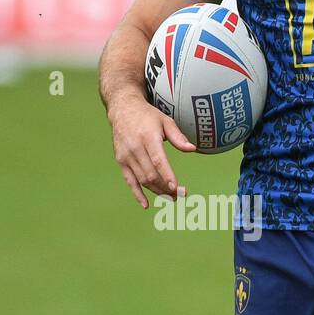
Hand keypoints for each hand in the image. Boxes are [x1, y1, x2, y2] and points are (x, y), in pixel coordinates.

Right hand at [108, 93, 195, 208]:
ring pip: (143, 180)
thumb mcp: (165, 121)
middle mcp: (135, 148)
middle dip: (166, 188)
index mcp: (148, 137)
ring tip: (171, 198)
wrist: (123, 109)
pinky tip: (146, 205)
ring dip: (157, 191)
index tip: (177, 188)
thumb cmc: (148, 116)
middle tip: (181, 195)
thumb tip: (192, 149)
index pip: (158, 160)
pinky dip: (137, 194)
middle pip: (152, 174)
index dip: (167, 175)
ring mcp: (126, 156)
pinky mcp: (121, 161)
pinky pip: (129, 181)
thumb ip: (178, 137)